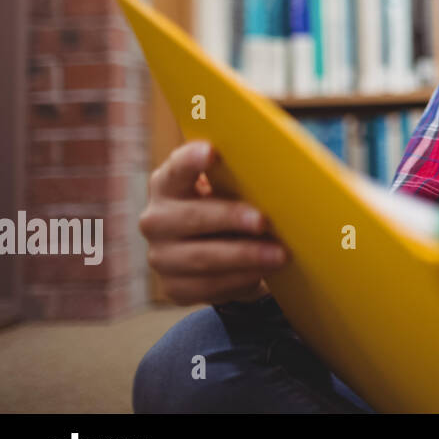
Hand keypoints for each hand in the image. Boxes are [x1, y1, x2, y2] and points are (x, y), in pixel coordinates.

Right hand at [139, 140, 290, 304]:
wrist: (217, 249)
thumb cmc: (228, 205)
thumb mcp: (230, 189)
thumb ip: (240, 178)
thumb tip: (281, 172)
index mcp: (169, 183)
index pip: (177, 168)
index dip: (192, 159)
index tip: (212, 151)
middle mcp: (156, 218)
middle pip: (192, 217)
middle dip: (230, 218)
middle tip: (263, 221)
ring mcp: (160, 255)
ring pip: (202, 257)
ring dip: (244, 257)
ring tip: (278, 255)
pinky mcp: (173, 287)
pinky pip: (206, 287)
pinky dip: (238, 280)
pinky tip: (261, 275)